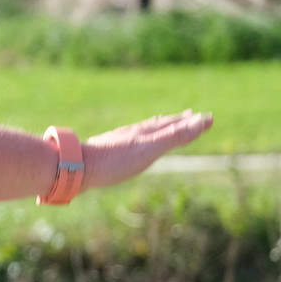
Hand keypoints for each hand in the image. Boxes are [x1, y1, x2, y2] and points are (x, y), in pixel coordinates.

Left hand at [84, 111, 213, 190]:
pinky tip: (128, 142)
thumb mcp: (150, 148)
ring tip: (162, 123)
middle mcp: (130, 134)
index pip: (172, 124)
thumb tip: (203, 119)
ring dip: (156, 127)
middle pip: (157, 125)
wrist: (75, 167)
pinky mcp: (103, 152)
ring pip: (141, 131)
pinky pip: (126, 142)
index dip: (190, 122)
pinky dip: (136, 139)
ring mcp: (116, 141)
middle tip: (189, 115)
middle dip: (175, 121)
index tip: (205, 117)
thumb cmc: (114, 160)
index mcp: (143, 133)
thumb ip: (175, 135)